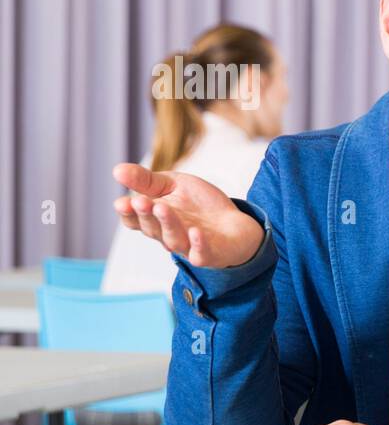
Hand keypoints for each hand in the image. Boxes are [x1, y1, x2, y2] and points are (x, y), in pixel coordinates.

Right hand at [112, 163, 264, 267]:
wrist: (235, 224)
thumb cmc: (199, 205)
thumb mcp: (173, 185)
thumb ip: (147, 180)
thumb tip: (116, 170)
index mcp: (155, 220)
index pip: (135, 220)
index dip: (127, 213)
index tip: (121, 202)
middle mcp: (168, 235)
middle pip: (152, 229)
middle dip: (146, 215)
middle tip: (140, 201)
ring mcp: (188, 247)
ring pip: (173, 239)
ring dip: (167, 224)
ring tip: (162, 207)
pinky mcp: (210, 254)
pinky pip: (201, 254)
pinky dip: (198, 245)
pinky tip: (196, 232)